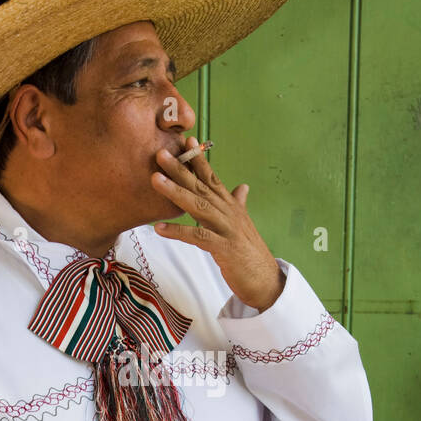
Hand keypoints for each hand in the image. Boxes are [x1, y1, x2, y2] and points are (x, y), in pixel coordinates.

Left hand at [152, 137, 284, 311]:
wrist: (265, 279)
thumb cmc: (250, 252)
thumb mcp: (242, 224)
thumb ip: (239, 203)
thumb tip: (242, 186)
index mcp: (230, 205)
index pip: (212, 177)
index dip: (199, 159)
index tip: (186, 140)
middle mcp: (229, 212)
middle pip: (201, 186)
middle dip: (180, 168)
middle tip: (160, 153)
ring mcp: (226, 228)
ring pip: (198, 206)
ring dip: (175, 192)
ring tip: (155, 180)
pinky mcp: (224, 248)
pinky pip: (198, 237)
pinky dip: (178, 231)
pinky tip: (159, 229)